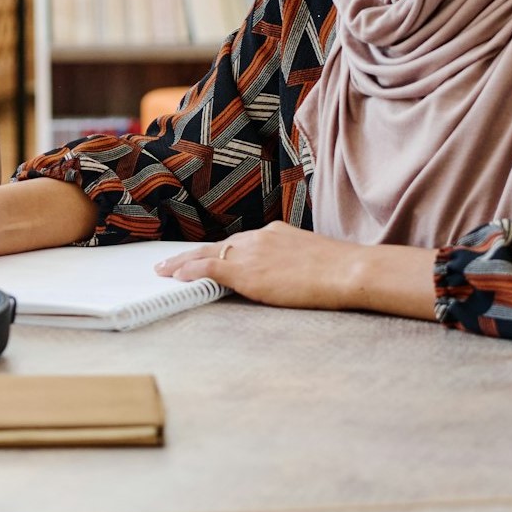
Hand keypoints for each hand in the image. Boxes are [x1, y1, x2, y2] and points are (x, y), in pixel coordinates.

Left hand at [153, 221, 434, 316]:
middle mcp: (257, 237)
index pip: (239, 242)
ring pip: (206, 255)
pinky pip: (209, 268)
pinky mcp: (245, 270)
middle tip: (169, 262)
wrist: (348, 270)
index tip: (205, 256)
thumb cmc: (341, 269)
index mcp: (273, 233)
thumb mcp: (311, 257)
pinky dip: (190, 271)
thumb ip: (292, 260)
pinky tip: (176, 278)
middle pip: (217, 245)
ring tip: (163, 271)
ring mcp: (249, 252)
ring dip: (182, 263)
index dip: (219, 251)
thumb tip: (289, 272)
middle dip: (192, 255)